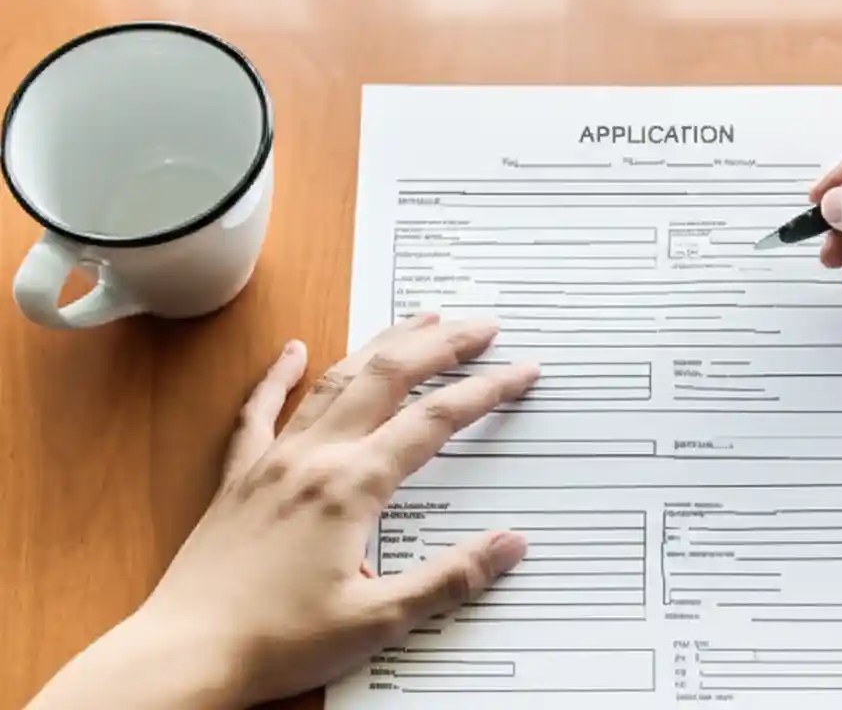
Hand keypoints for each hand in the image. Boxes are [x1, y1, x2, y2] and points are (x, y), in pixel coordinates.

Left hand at [135, 315, 537, 705]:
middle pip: (388, 378)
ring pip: (334, 382)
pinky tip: (293, 350)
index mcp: (352, 487)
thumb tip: (512, 544)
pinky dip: (278, 376)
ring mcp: (273, 461)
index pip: (434, 421)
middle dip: (441, 345)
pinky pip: (260, 412)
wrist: (185, 654)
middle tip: (481, 326)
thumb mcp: (379, 619)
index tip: (522, 370)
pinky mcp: (240, 478)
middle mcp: (314, 458)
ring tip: (418, 321)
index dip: (485, 390)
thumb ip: (450, 577)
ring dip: (381, 345)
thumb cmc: (278, 642)